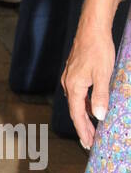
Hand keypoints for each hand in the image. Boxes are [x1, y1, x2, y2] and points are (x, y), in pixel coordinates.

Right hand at [61, 20, 115, 148]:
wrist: (92, 28)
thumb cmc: (98, 50)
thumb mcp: (103, 75)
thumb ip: (100, 96)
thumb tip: (99, 116)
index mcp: (74, 86)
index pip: (77, 114)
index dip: (83, 130)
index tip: (87, 143)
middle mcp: (68, 83)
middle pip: (75, 110)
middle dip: (82, 127)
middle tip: (89, 142)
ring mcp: (70, 77)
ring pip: (76, 102)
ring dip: (84, 116)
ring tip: (92, 128)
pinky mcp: (74, 72)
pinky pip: (77, 93)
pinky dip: (84, 103)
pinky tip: (92, 105)